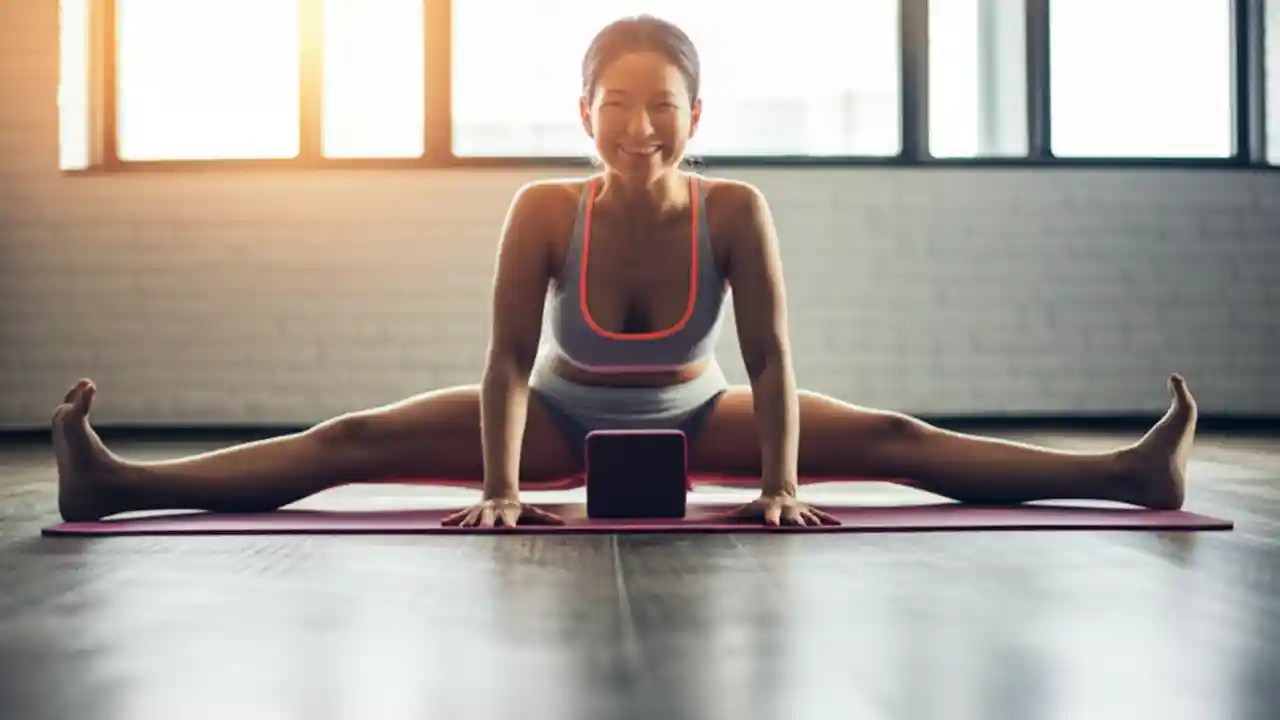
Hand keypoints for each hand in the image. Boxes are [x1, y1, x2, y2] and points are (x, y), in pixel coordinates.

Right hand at [441, 495, 565, 527]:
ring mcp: (480, 512)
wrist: (501, 493)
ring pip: (472, 517)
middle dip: (485, 524)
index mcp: (507, 515)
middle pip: (488, 519)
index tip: (509, 529)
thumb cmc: (518, 508)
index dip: (508, 524)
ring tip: (461, 530)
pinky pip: (461, 515)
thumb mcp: (532, 512)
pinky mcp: (471, 512)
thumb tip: (563, 523)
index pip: (508, 520)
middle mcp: (492, 512)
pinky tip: (444, 523)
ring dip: (467, 523)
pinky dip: (453, 519)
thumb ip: (546, 518)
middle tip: (484, 530)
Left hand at [711, 492, 841, 526]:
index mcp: (773, 511)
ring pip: (808, 516)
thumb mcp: (746, 509)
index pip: (771, 516)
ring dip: (814, 522)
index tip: (772, 525)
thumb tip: (711, 519)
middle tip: (799, 526)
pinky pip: (820, 516)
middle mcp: (788, 510)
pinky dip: (828, 520)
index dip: (771, 519)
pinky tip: (839, 525)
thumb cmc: (761, 505)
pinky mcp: (809, 512)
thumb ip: (732, 515)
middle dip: (796, 521)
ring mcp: (800, 510)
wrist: (779, 492)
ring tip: (822, 528)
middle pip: (792, 516)